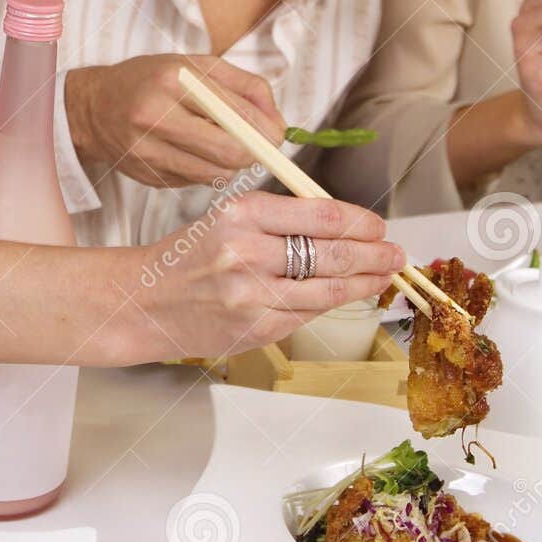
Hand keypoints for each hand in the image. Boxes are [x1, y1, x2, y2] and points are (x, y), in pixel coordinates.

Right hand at [65, 54, 285, 187]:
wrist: (93, 108)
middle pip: (228, 153)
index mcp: (173, 80)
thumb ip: (245, 88)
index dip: (266, 131)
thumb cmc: (152, 80)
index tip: (278, 135)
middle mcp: (155, 116)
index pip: (236, 115)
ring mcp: (147, 151)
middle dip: (254, 153)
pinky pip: (195, 182)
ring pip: (215, 174)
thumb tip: (279, 125)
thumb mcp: (198, 66)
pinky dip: (205, 170)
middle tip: (260, 147)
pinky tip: (193, 153)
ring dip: (231, 165)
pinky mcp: (147, 177)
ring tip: (224, 145)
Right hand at [108, 190, 405, 362]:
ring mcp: (252, 294)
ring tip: (384, 275)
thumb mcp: (227, 220)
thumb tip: (343, 225)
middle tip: (396, 253)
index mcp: (241, 213)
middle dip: (374, 254)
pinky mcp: (255, 328)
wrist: (144, 301)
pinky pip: (306, 314)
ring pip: (327, 288)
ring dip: (363, 282)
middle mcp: (247, 251)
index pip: (320, 214)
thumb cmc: (188, 257)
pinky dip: (331, 303)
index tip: (378, 226)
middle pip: (332, 252)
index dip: (360, 222)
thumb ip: (280, 220)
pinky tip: (347, 294)